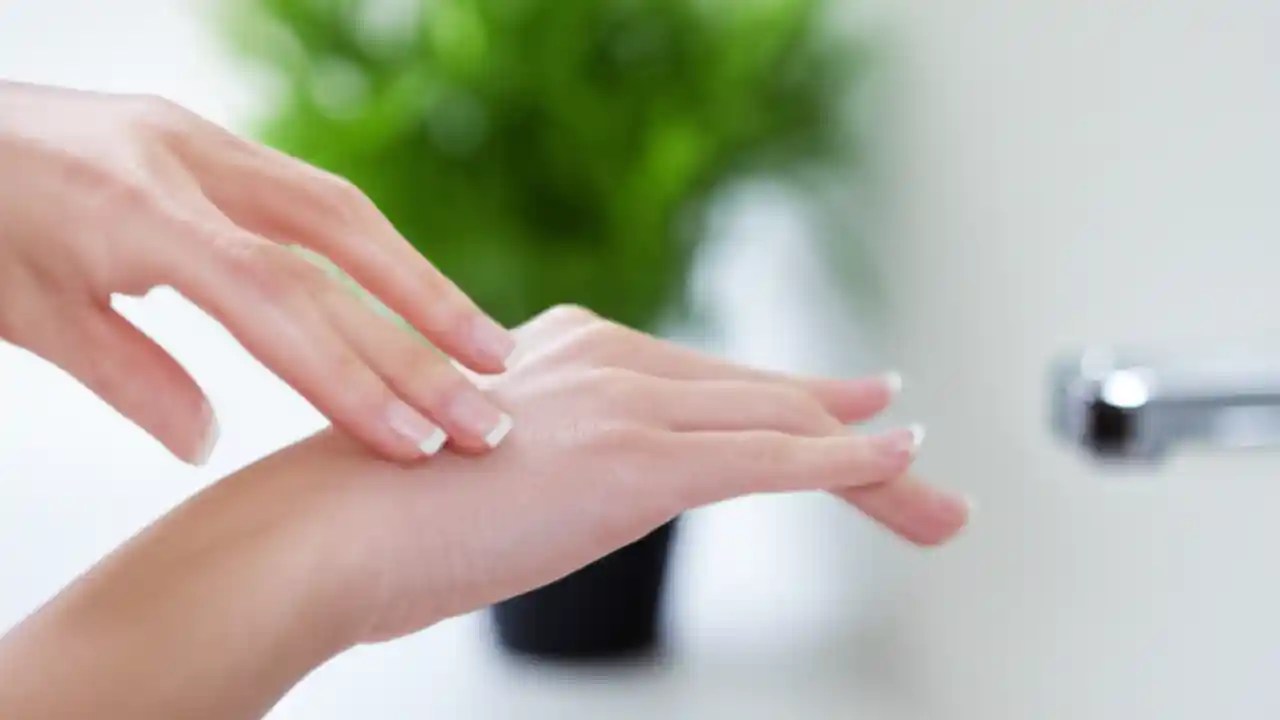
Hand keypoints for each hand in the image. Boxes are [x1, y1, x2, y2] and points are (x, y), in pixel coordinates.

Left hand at [0, 81, 513, 463]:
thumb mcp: (19, 309)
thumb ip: (125, 371)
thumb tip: (209, 438)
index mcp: (133, 207)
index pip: (273, 297)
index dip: (350, 373)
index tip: (413, 442)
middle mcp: (184, 160)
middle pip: (335, 247)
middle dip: (422, 333)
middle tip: (488, 411)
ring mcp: (198, 142)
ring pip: (340, 209)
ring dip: (420, 283)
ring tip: (485, 349)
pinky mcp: (203, 142)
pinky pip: (311, 195)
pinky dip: (371, 251)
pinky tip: (406, 296)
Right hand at [310, 306, 967, 640]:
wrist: (323, 533)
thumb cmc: (383, 514)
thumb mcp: (483, 469)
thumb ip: (541, 457)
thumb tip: (570, 485)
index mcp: (570, 353)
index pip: (709, 386)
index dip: (789, 413)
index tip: (846, 428)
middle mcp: (605, 356)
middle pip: (761, 400)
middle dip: (849, 439)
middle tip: (917, 475)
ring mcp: (624, 402)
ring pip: (780, 427)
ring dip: (869, 466)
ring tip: (933, 502)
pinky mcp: (636, 459)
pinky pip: (768, 457)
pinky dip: (845, 461)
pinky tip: (899, 460)